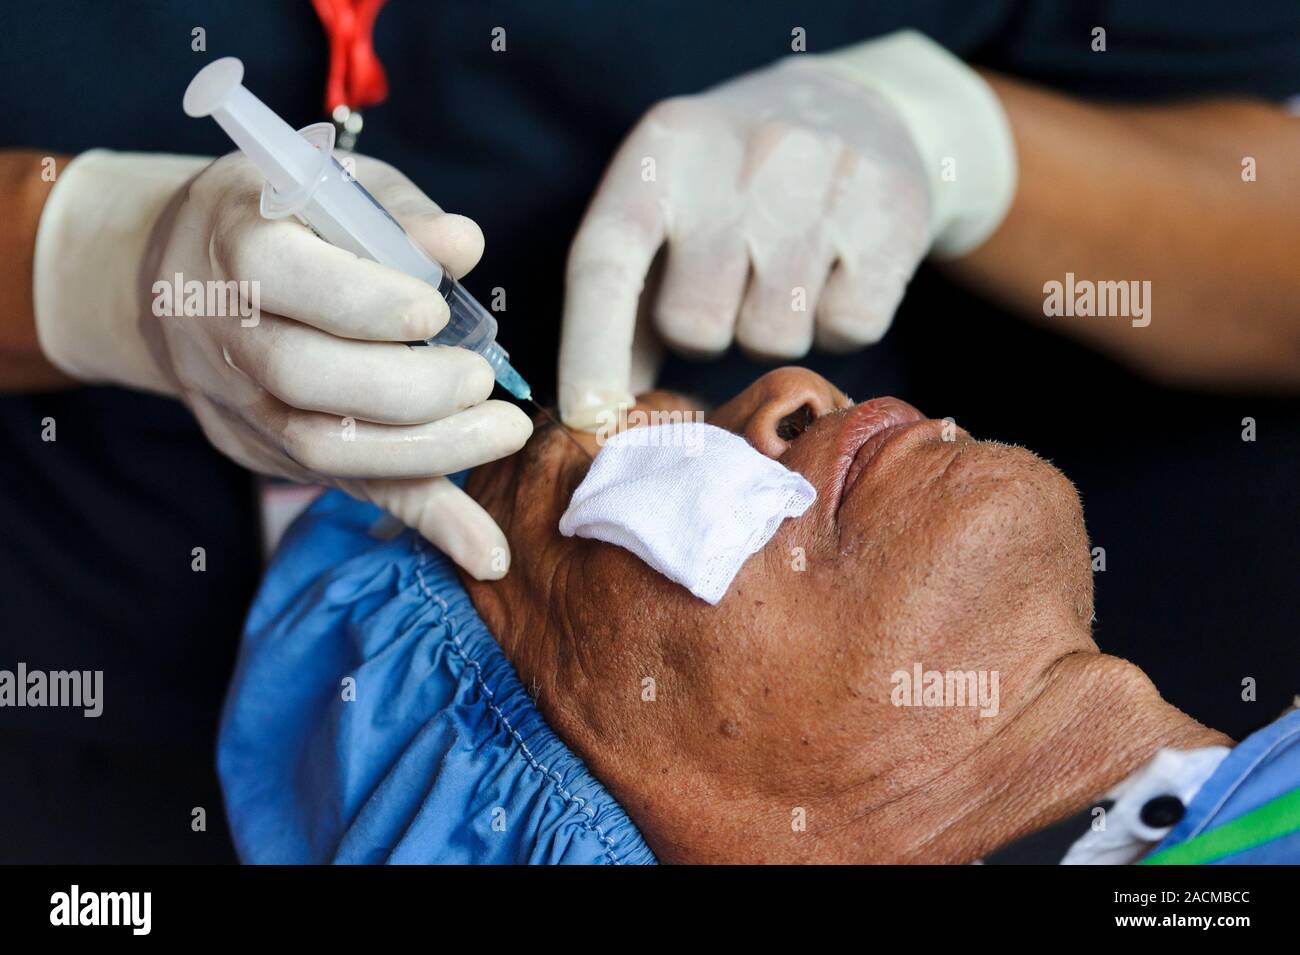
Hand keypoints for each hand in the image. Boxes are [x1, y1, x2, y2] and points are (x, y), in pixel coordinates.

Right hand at [34, 150, 530, 577]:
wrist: (177, 281)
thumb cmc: (281, 221)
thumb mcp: (330, 188)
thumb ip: (395, 215)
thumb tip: (462, 246)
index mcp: (237, 247)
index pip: (286, 281)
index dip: (366, 303)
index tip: (434, 311)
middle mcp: (228, 335)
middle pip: (304, 379)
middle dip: (407, 388)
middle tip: (480, 378)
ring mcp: (243, 405)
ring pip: (324, 449)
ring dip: (426, 451)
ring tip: (501, 430)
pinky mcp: (275, 453)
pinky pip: (353, 493)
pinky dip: (429, 522)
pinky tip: (487, 552)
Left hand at [558, 60, 930, 427]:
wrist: (866, 106)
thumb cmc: (738, 183)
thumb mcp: (670, 206)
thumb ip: (627, 300)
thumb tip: (601, 410)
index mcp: (664, 149)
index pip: (606, 261)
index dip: (589, 348)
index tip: (586, 416)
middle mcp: (740, 156)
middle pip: (695, 327)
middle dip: (708, 332)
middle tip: (734, 280)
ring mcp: (822, 182)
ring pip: (773, 340)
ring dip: (774, 329)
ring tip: (788, 268)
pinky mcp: (893, 217)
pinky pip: (847, 331)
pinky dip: (839, 323)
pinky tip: (839, 268)